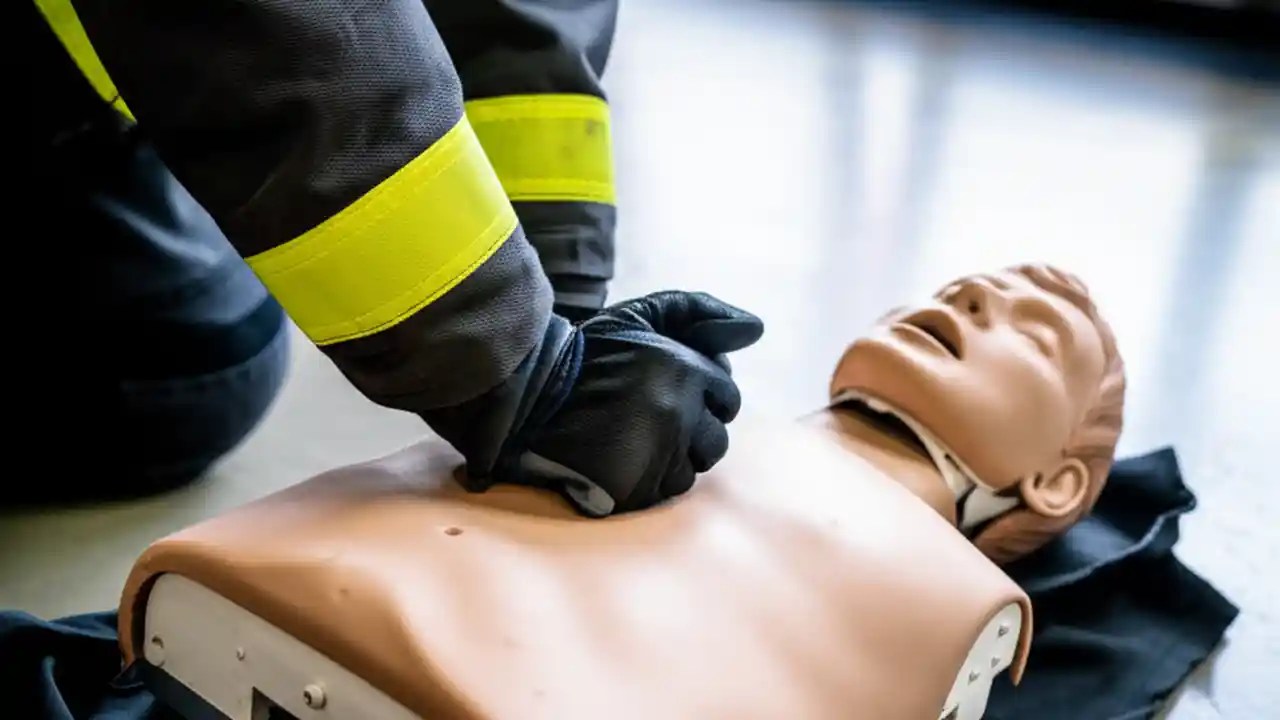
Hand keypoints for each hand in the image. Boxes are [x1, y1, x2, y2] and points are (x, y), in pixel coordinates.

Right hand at [424, 291, 762, 515]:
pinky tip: (625, 461)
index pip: (726, 394)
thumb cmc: (588, 354)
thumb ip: (700, 311)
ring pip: (696, 467)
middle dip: (694, 431)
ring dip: (676, 457)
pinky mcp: (638, 486)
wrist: (526, 397)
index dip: (702, 396)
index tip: (667, 394)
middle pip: (718, 437)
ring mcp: (659, 450)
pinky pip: (668, 490)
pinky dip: (653, 479)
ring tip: (638, 442)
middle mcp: (678, 409)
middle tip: (652, 422)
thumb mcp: (641, 315)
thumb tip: (755, 328)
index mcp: (683, 367)